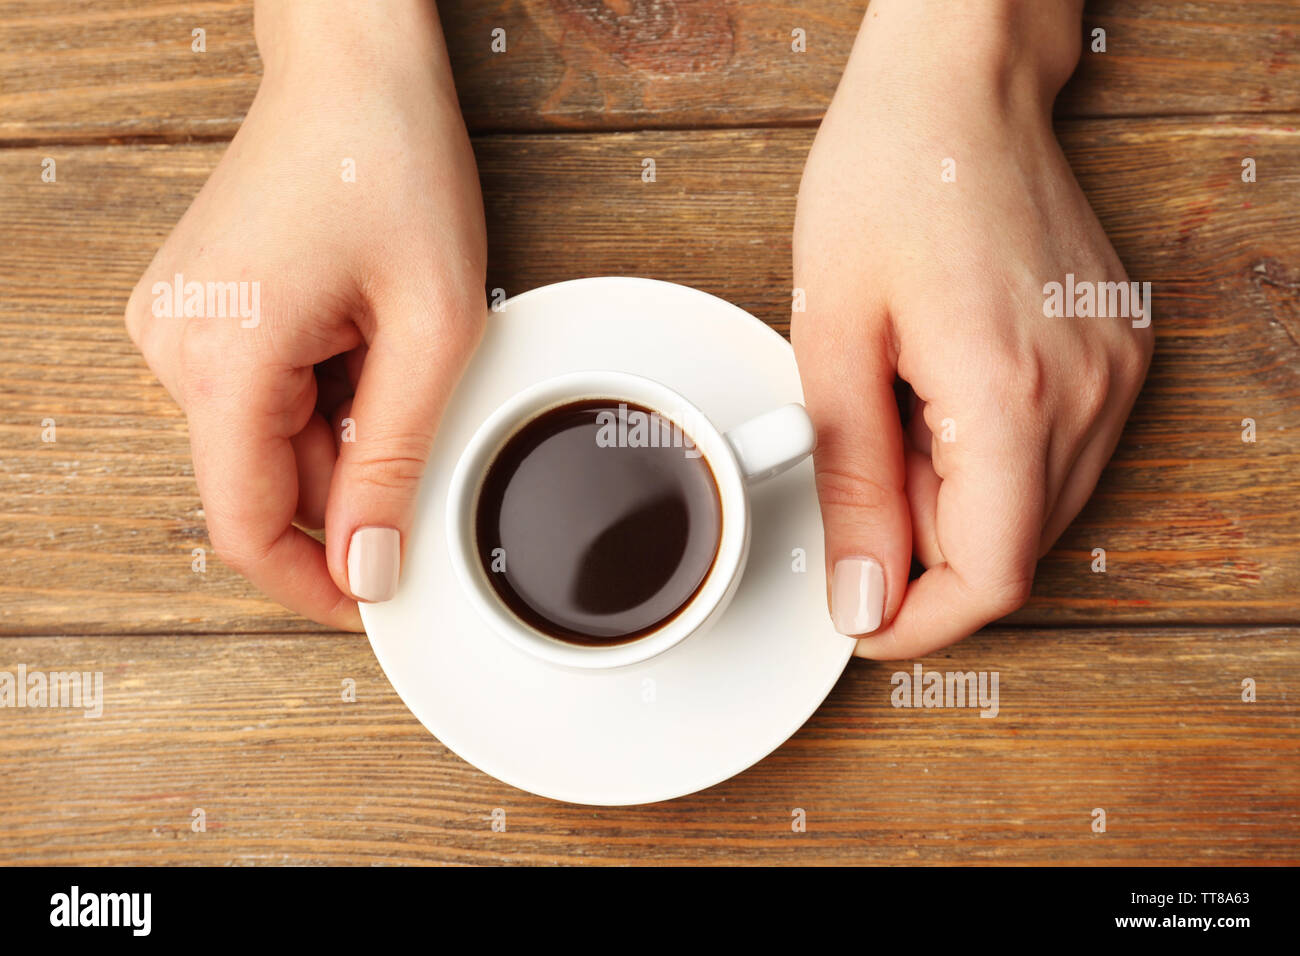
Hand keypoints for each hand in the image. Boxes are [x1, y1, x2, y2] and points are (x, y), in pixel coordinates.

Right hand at [125, 1, 485, 628]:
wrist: (353, 71)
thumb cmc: (393, 165)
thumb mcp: (432, 330)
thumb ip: (397, 461)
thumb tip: (370, 567)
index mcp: (223, 358)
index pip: (243, 527)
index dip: (311, 581)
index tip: (371, 598)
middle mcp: (174, 348)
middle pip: (261, 485)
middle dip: (348, 480)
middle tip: (415, 410)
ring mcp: (175, 329)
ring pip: (264, 444)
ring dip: (339, 429)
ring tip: (385, 345)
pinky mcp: (194, 316)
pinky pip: (258, 399)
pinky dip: (318, 394)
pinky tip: (355, 334)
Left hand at [791, 0, 1152, 657]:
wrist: (958, 88)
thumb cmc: (889, 181)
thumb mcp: (834, 341)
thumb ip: (852, 486)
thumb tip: (862, 595)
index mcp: (1012, 395)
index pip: (989, 577)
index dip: (919, 621)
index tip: (862, 617)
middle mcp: (1088, 394)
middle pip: (1009, 550)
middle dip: (921, 541)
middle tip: (860, 455)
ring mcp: (1115, 374)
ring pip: (1033, 511)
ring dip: (953, 496)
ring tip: (898, 401)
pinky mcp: (1118, 356)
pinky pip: (1054, 459)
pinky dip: (987, 456)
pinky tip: (941, 386)